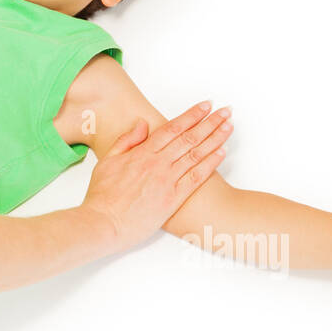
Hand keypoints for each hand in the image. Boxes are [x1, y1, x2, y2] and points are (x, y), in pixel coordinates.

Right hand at [83, 103, 232, 252]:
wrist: (104, 223)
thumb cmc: (102, 196)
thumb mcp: (107, 161)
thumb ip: (126, 141)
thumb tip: (142, 124)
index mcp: (142, 153)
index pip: (172, 128)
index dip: (191, 115)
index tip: (205, 106)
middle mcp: (158, 164)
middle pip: (190, 137)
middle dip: (210, 122)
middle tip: (226, 111)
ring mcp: (167, 181)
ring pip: (196, 154)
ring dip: (215, 138)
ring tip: (229, 126)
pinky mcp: (173, 199)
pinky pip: (196, 178)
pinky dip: (211, 164)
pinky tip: (222, 153)